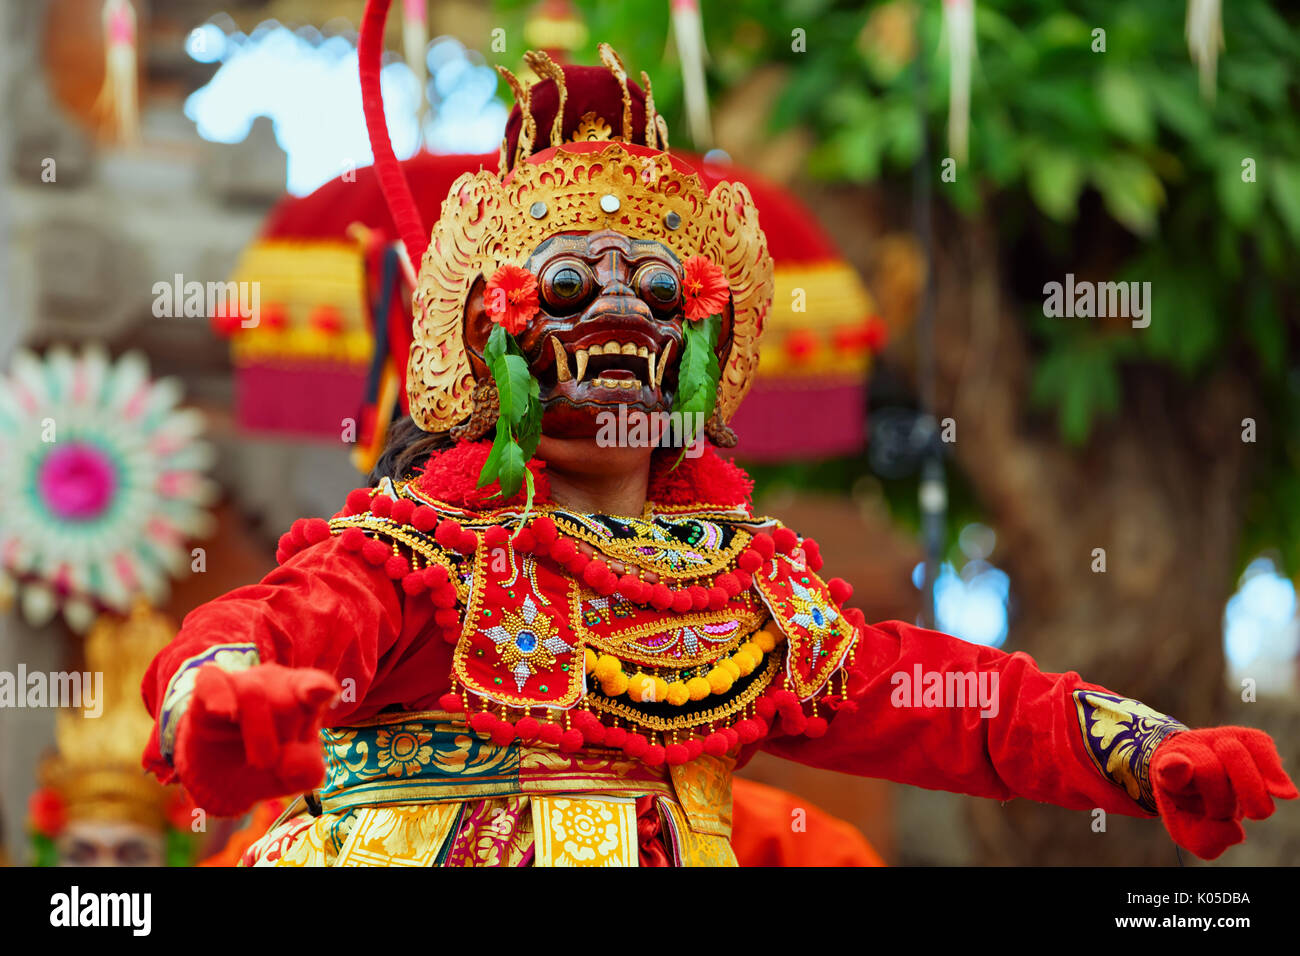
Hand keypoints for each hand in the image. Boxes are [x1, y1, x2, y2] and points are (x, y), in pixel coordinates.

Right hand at [174, 663, 338, 816]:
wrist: (222, 779)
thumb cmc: (270, 764)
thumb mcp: (297, 776)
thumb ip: (307, 769)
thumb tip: (290, 761)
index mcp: (306, 694)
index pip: (316, 683)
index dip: (318, 688)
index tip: (322, 693)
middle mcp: (276, 680)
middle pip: (287, 703)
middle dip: (282, 740)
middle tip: (273, 761)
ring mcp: (242, 679)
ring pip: (252, 693)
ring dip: (257, 736)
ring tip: (259, 762)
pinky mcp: (209, 687)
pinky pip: (213, 682)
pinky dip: (218, 695)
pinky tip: (223, 711)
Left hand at [1151, 726, 1296, 859]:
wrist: (1201, 781)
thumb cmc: (1196, 810)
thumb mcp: (1189, 831)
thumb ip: (1206, 840)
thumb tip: (1236, 832)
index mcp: (1166, 771)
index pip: (1170, 767)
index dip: (1175, 768)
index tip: (1181, 768)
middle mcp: (1189, 747)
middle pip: (1209, 771)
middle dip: (1221, 803)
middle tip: (1222, 816)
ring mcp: (1216, 738)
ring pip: (1233, 754)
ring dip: (1248, 792)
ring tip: (1251, 812)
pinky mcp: (1245, 736)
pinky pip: (1261, 747)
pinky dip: (1273, 772)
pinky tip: (1284, 793)